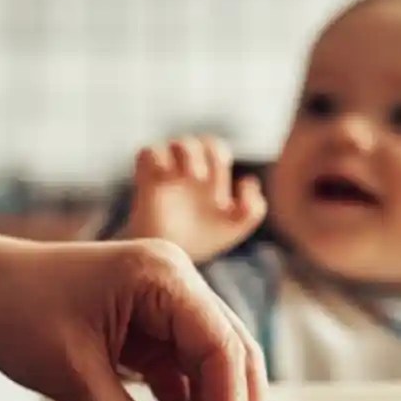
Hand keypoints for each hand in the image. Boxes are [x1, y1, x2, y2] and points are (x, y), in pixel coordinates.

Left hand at [0, 237, 267, 400]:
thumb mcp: (70, 372)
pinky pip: (184, 364)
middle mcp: (175, 278)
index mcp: (162, 274)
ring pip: (213, 358)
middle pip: (232, 346)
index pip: (220, 343)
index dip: (231, 399)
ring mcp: (166, 298)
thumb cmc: (10, 310)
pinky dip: (188, 398)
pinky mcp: (150, 321)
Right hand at [123, 136, 266, 262]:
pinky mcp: (145, 178)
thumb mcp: (236, 226)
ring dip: (189, 154)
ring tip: (195, 176)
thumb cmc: (202, 239)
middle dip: (209, 156)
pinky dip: (158, 157)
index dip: (220, 161)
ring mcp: (167, 171)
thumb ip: (255, 208)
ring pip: (178, 143)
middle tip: (206, 180)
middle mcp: (188, 167)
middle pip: (202, 142)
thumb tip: (248, 181)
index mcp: (209, 173)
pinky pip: (148, 152)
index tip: (218, 195)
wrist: (169, 258)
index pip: (216, 150)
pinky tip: (166, 176)